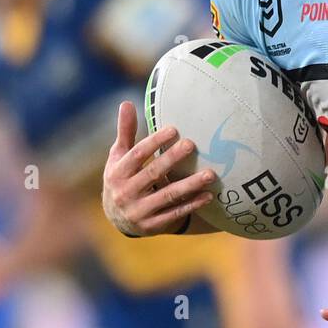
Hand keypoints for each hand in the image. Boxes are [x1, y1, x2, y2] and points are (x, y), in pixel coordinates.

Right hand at [102, 101, 214, 236]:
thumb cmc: (122, 178)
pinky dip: (192, 205)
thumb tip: (126, 103)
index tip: (174, 129)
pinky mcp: (152, 225)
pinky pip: (175, 213)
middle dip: (172, 159)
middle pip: (152, 173)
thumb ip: (126, 132)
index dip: (154, 141)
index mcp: (117, 173)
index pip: (137, 155)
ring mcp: (138, 211)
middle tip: (192, 144)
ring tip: (210, 174)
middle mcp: (125, 193)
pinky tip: (209, 195)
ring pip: (168, 196)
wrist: (117, 218)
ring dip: (190, 185)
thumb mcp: (118, 157)